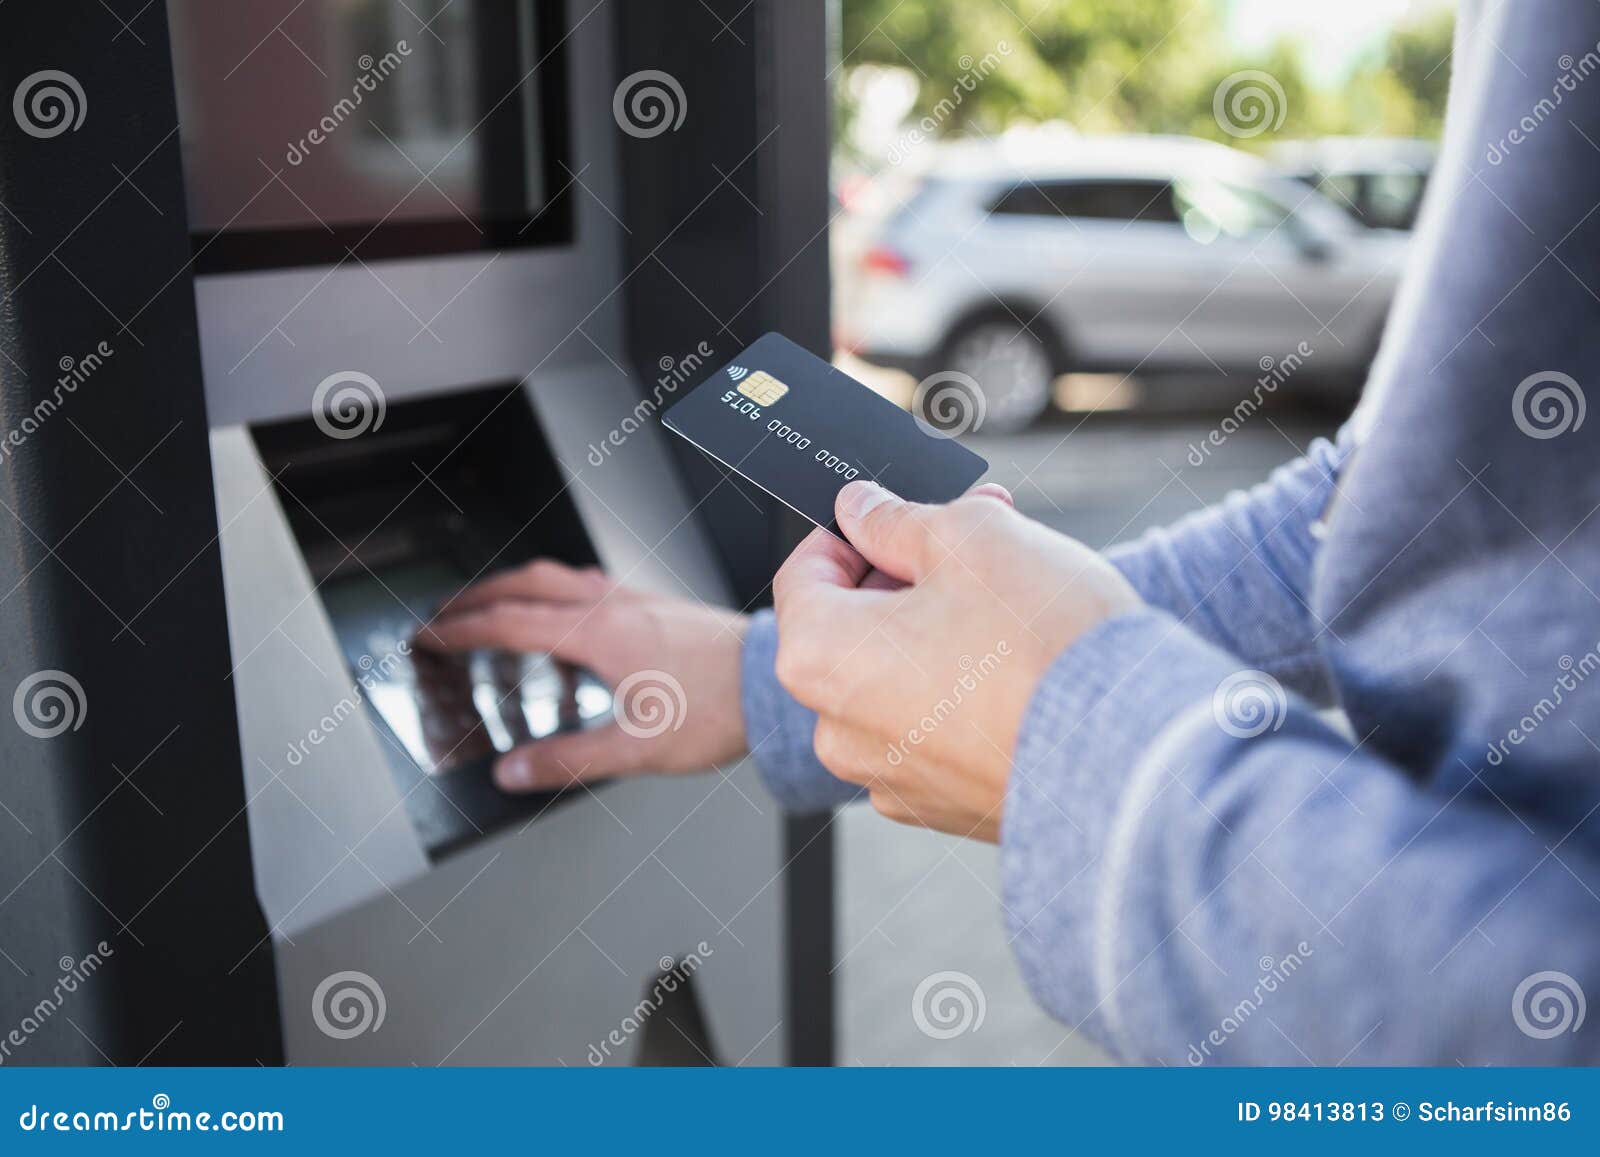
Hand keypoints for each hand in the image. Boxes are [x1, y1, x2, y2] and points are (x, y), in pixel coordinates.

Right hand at [417, 560, 746, 790]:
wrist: (774, 683)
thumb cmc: (719, 708)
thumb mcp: (636, 749)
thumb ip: (568, 760)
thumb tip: (514, 770)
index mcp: (599, 634)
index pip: (508, 623)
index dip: (460, 629)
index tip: (428, 635)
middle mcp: (614, 606)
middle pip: (526, 585)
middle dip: (478, 596)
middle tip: (446, 612)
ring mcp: (637, 600)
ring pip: (560, 577)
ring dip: (517, 587)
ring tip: (494, 607)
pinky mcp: (657, 605)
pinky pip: (591, 585)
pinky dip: (558, 592)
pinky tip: (568, 614)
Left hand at [772, 480, 1141, 840]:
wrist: (1130, 752)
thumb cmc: (1046, 646)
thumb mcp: (969, 536)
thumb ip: (897, 519)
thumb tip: (863, 508)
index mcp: (819, 657)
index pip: (805, 573)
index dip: (854, 533)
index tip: (897, 520)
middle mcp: (838, 730)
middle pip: (853, 630)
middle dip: (910, 579)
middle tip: (976, 547)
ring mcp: (890, 778)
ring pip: (897, 681)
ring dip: (940, 634)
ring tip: (1014, 605)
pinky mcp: (944, 806)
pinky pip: (935, 731)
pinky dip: (964, 696)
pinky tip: (1023, 671)